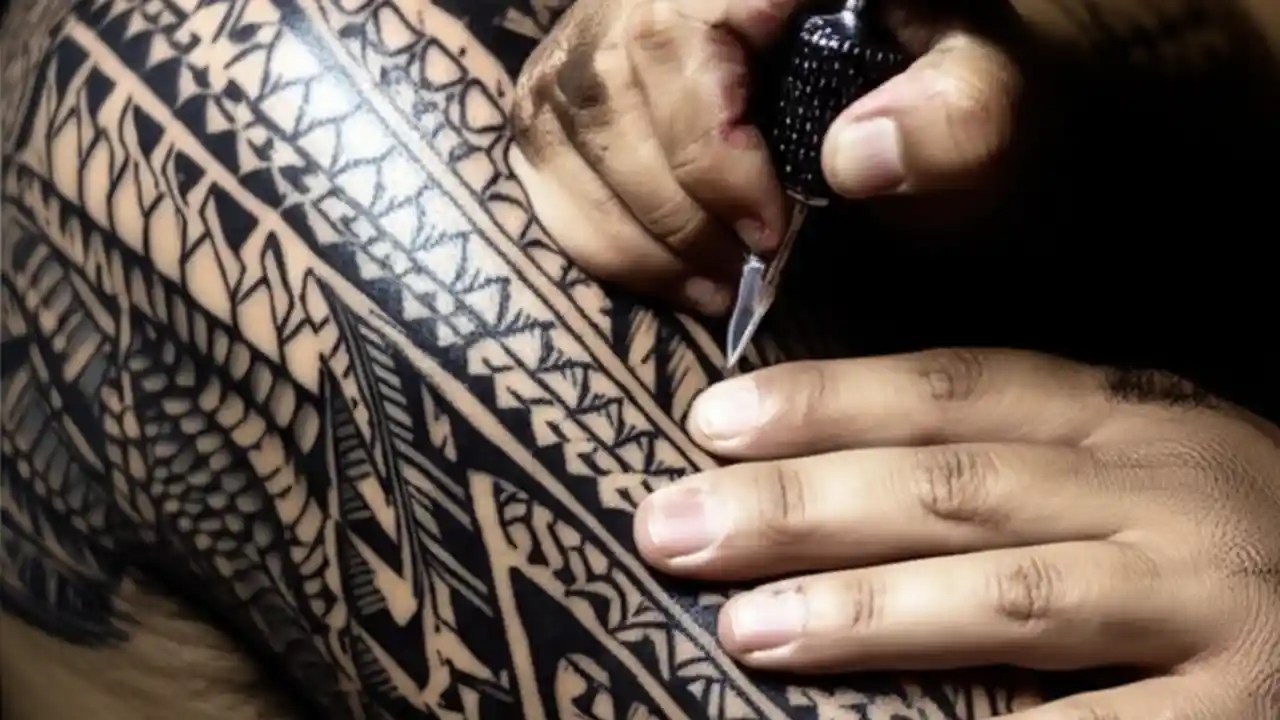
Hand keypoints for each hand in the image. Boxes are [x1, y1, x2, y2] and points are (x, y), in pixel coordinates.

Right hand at [510, 0, 1023, 312]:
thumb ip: (963, 110)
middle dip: (665, 206)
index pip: (676, 40)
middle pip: (601, 85)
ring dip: (619, 228)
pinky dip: (580, 222)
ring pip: (553, 118)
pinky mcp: (581, 63)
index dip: (707, 152)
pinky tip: (648, 262)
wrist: (928, 59)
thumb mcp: (995, 85)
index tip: (770, 234)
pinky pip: (536, 143)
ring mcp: (608, 13)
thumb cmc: (955, 75)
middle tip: (733, 277)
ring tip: (699, 284)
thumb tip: (852, 160)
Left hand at [634, 349, 1279, 717]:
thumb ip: (1019, 459)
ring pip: (1011, 599)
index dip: (830, 402)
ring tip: (746, 628)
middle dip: (803, 507)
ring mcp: (1206, 607)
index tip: (714, 421)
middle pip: (955, 489)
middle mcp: (1161, 496)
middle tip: (674, 526)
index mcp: (1127, 421)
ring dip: (867, 615)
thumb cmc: (1228, 533)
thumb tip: (839, 469)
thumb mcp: (1138, 466)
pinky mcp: (1236, 717)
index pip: (955, 392)